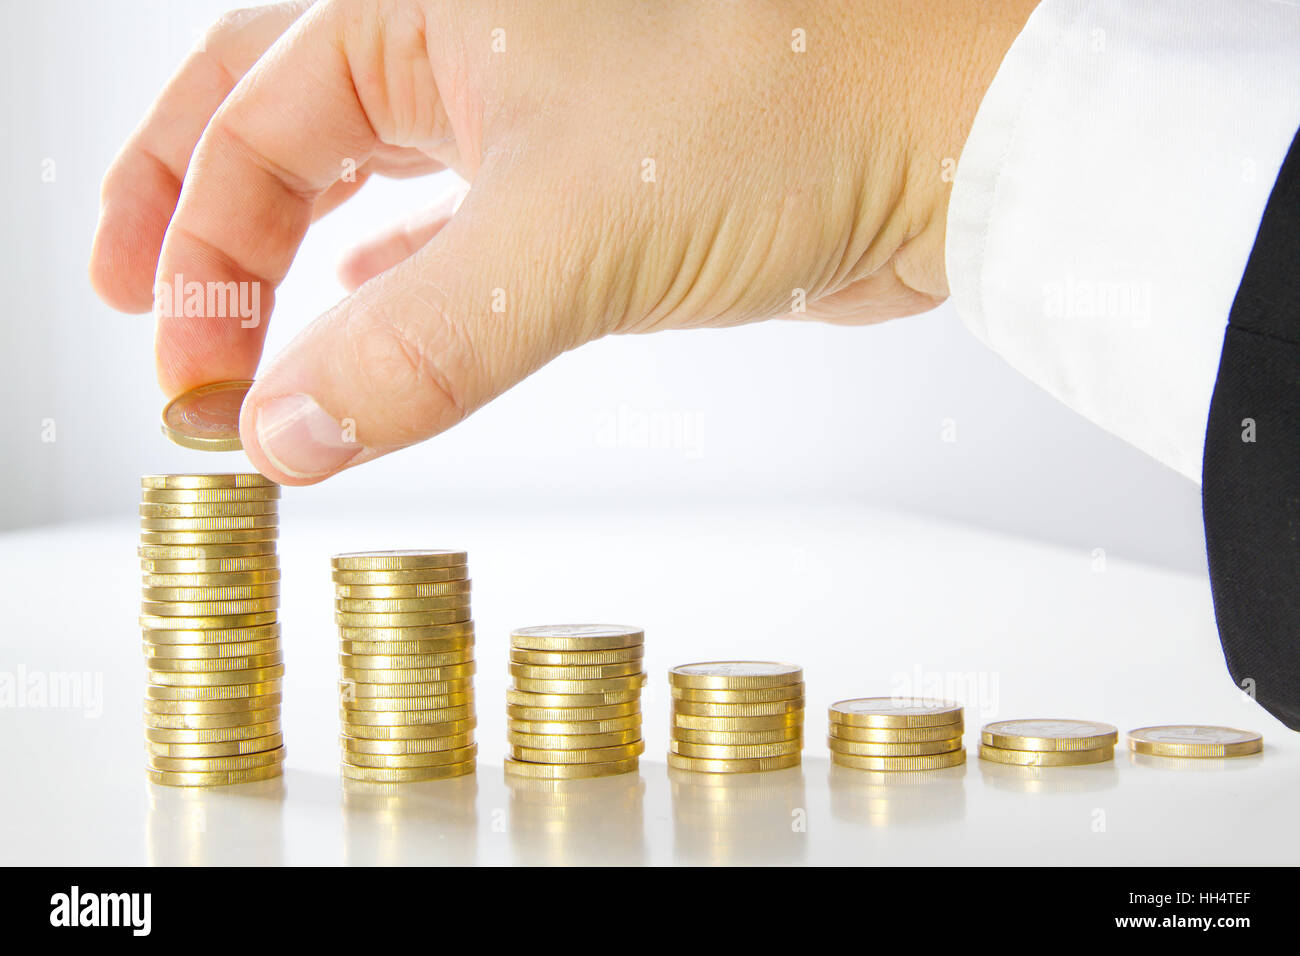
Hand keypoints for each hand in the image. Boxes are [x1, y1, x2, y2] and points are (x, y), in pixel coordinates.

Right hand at [90, 0, 1035, 483]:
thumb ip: (415, 346)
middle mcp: (468, 38)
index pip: (255, 122)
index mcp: (428, 0)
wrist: (942, 142)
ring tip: (240, 338)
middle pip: (283, 128)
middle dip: (209, 225)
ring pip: (369, 182)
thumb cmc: (784, 115)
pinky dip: (401, 284)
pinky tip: (367, 328)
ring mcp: (530, 110)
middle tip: (149, 318)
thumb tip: (286, 433)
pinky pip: (456, 231)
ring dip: (299, 263)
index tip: (183, 369)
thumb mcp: (567, 236)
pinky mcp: (590, 181)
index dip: (197, 247)